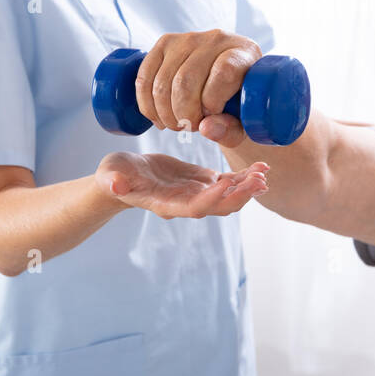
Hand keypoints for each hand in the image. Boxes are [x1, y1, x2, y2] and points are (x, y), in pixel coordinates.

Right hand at [95, 152, 269, 219]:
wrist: (123, 177)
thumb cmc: (114, 176)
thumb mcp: (110, 175)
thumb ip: (113, 181)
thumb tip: (116, 186)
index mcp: (167, 204)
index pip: (195, 207)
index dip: (211, 199)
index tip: (226, 184)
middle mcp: (187, 203)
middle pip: (220, 206)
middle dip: (240, 196)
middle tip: (259, 181)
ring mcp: (198, 193)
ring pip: (229, 196)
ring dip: (248, 187)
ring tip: (264, 173)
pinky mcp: (203, 181)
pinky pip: (229, 183)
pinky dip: (245, 177)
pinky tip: (261, 168)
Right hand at [135, 29, 260, 132]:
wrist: (230, 80)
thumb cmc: (240, 103)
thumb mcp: (245, 122)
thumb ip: (231, 129)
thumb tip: (205, 128)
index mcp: (243, 53)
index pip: (224, 72)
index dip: (212, 101)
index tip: (211, 115)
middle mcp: (216, 40)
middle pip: (186, 80)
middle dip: (184, 114)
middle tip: (192, 126)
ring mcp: (187, 39)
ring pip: (163, 82)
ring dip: (166, 114)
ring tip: (179, 123)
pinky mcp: (165, 44)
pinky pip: (144, 77)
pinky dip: (147, 104)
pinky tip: (159, 118)